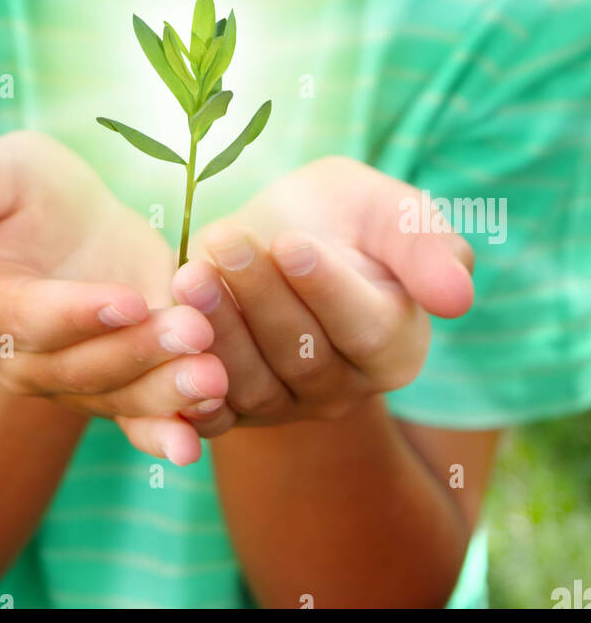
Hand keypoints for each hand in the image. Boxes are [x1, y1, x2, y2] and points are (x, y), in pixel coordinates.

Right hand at [0, 130, 228, 463]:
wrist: (68, 218)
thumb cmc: (21, 186)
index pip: (26, 319)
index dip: (77, 315)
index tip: (131, 302)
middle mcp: (16, 359)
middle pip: (78, 367)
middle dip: (138, 353)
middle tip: (195, 334)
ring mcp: (66, 380)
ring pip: (114, 397)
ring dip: (164, 395)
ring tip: (213, 378)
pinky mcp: (114, 386)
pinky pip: (134, 420)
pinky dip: (164, 434)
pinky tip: (195, 441)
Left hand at [169, 156, 474, 435]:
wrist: (273, 236)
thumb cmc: (342, 218)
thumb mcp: (386, 210)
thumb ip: (427, 246)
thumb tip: (458, 298)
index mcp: (393, 345)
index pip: (364, 326)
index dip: (326, 288)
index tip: (292, 242)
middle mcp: (343, 389)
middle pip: (301, 354)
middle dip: (258, 294)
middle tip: (225, 237)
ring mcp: (283, 407)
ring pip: (250, 380)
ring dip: (216, 326)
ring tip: (190, 272)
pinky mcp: (229, 412)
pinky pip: (206, 411)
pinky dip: (183, 382)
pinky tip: (164, 335)